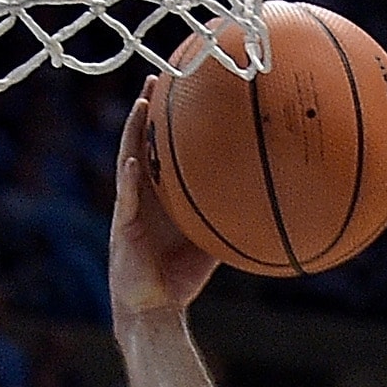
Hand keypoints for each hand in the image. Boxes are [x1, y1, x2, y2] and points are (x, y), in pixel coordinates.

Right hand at [110, 83, 219, 326]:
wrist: (154, 310)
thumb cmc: (179, 281)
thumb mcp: (210, 247)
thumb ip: (227, 225)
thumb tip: (263, 212)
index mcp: (162, 195)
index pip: (164, 149)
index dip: (170, 120)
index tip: (183, 88)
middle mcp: (144, 194)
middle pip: (144, 141)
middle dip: (149, 109)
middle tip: (160, 76)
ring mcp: (130, 206)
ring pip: (129, 158)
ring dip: (134, 131)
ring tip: (142, 103)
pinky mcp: (123, 225)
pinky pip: (126, 196)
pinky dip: (129, 178)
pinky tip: (134, 159)